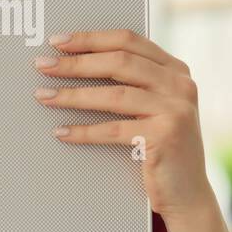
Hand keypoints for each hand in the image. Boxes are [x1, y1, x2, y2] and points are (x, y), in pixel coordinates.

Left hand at [33, 30, 228, 231]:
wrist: (187, 193)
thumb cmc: (162, 146)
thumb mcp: (155, 106)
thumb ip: (133, 82)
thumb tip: (76, 62)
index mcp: (176, 70)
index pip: (128, 40)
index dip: (91, 39)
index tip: (59, 42)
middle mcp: (180, 85)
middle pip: (119, 62)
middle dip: (76, 62)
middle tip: (43, 65)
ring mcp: (175, 110)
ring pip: (114, 94)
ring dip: (73, 95)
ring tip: (45, 96)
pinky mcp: (165, 137)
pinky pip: (114, 129)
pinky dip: (84, 131)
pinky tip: (62, 132)